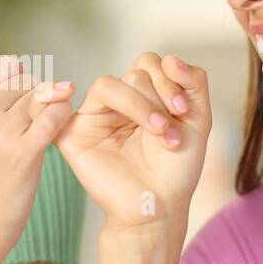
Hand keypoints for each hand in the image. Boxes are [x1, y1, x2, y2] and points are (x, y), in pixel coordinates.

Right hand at [0, 54, 75, 253]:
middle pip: (28, 79)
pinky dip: (63, 117)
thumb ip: (4, 99)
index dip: (20, 84)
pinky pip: (57, 115)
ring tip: (32, 138)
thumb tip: (62, 84)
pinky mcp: (23, 152)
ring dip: (48, 112)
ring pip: (44, 96)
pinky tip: (58, 131)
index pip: (8, 65)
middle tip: (23, 129)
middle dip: (34, 99)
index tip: (15, 109)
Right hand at [54, 52, 210, 234]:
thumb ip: (194, 82)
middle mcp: (118, 103)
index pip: (150, 63)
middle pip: (134, 73)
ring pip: (108, 84)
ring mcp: (95, 117)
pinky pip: (64, 106)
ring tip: (159, 132)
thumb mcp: (198, 119)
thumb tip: (170, 57)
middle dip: (158, 97)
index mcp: (144, 96)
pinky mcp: (73, 135)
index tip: (183, 109)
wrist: (161, 206)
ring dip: (140, 105)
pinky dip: (74, 102)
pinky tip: (109, 126)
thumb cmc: (176, 169)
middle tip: (170, 130)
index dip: (169, 78)